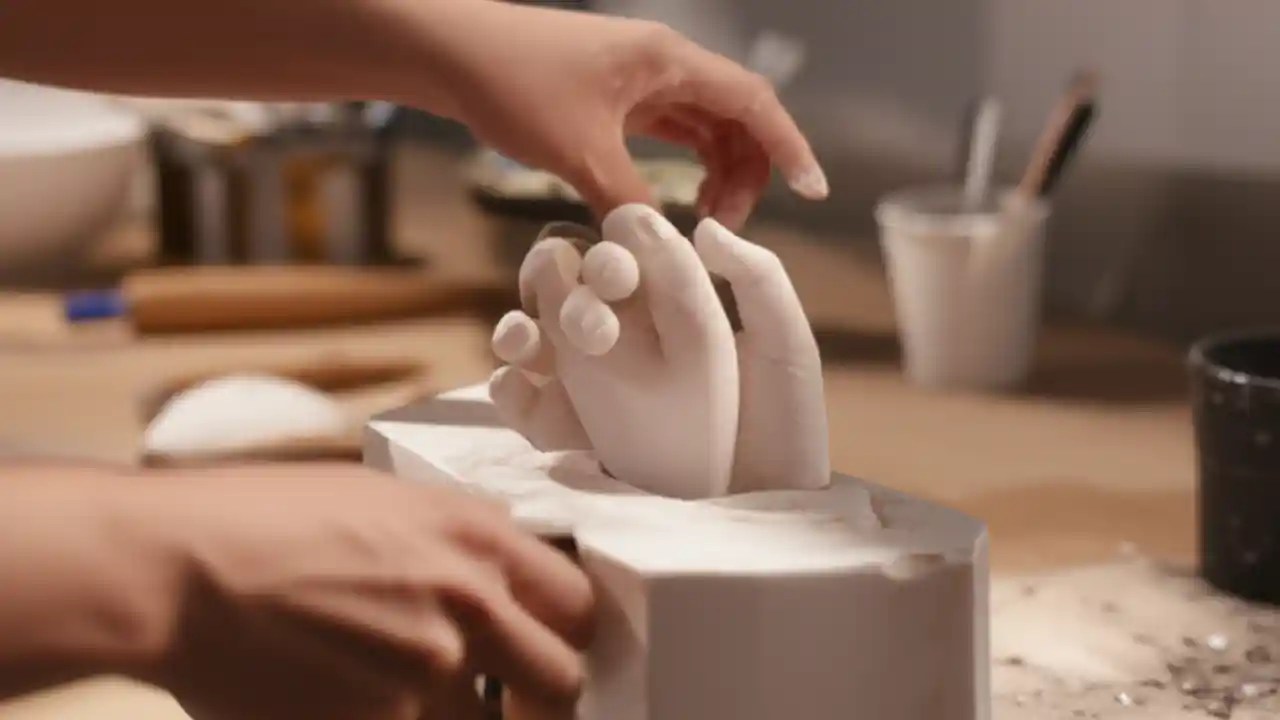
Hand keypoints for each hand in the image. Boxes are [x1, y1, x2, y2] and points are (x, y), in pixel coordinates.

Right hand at [124, 464, 591, 719]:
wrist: (177, 569)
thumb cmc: (263, 521)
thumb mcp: (386, 500)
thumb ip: (461, 541)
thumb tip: (503, 575)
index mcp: (475, 541)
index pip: (580, 606)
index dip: (569, 632)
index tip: (554, 647)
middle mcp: (467, 609)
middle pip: (561, 682)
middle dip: (541, 697)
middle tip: (514, 699)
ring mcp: (424, 677)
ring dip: (454, 715)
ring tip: (397, 688)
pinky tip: (350, 699)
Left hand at [426, 2, 826, 228]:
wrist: (448, 53)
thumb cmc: (511, 83)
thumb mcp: (579, 152)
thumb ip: (629, 201)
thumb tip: (664, 247)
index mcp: (668, 60)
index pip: (752, 101)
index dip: (788, 147)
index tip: (812, 189)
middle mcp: (663, 63)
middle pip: (735, 117)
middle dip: (746, 173)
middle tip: (724, 229)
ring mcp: (638, 78)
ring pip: (704, 126)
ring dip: (715, 173)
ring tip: (702, 223)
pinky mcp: (614, 97)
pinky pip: (670, 131)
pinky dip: (682, 167)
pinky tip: (674, 202)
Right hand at [490, 210, 828, 495]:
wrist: (764, 514)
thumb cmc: (785, 427)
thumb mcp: (785, 348)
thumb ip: (758, 279)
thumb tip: (703, 226)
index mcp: (669, 306)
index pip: (619, 254)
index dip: (610, 252)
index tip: (618, 276)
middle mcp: (621, 336)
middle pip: (562, 285)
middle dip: (551, 283)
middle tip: (585, 325)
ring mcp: (586, 385)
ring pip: (531, 336)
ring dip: (516, 328)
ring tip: (522, 342)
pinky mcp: (564, 433)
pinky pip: (520, 401)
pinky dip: (505, 387)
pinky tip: (515, 385)